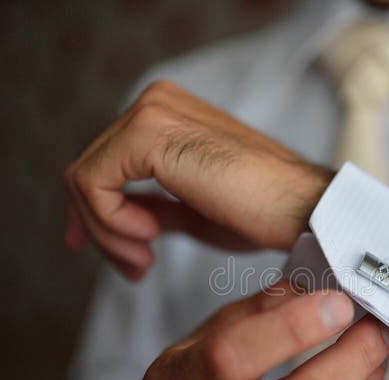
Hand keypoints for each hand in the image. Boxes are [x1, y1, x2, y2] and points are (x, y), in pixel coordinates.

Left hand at [63, 80, 332, 279]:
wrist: (304, 211)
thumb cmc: (262, 214)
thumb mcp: (193, 212)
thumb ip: (155, 206)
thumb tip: (120, 218)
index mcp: (168, 115)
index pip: (105, 164)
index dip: (97, 216)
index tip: (121, 257)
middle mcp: (156, 102)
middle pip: (89, 172)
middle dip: (102, 231)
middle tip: (136, 269)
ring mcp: (151, 112)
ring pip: (84, 179)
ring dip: (106, 233)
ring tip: (143, 262)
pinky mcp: (150, 133)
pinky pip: (93, 182)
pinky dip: (110, 222)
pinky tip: (150, 240)